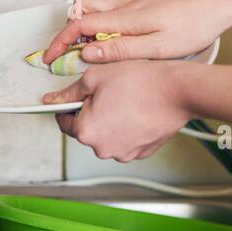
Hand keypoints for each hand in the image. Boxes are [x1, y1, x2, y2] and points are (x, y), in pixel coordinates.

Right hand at [42, 0, 231, 64]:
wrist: (222, 0)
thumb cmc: (195, 25)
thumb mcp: (158, 48)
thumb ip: (119, 50)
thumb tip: (87, 53)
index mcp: (124, 18)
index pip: (77, 26)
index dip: (58, 43)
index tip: (49, 58)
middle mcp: (124, 3)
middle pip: (79, 9)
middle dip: (66, 30)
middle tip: (68, 51)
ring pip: (92, 1)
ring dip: (81, 18)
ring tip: (86, 41)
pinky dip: (97, 10)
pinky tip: (109, 24)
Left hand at [43, 61, 191, 162]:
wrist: (178, 91)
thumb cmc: (139, 82)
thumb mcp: (94, 77)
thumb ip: (68, 92)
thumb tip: (53, 100)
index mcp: (86, 131)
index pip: (63, 121)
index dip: (67, 106)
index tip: (75, 96)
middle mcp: (103, 148)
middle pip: (86, 130)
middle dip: (90, 112)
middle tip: (106, 92)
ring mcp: (124, 153)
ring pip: (106, 135)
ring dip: (109, 120)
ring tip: (124, 100)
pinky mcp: (142, 152)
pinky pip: (125, 139)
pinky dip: (126, 127)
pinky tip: (136, 110)